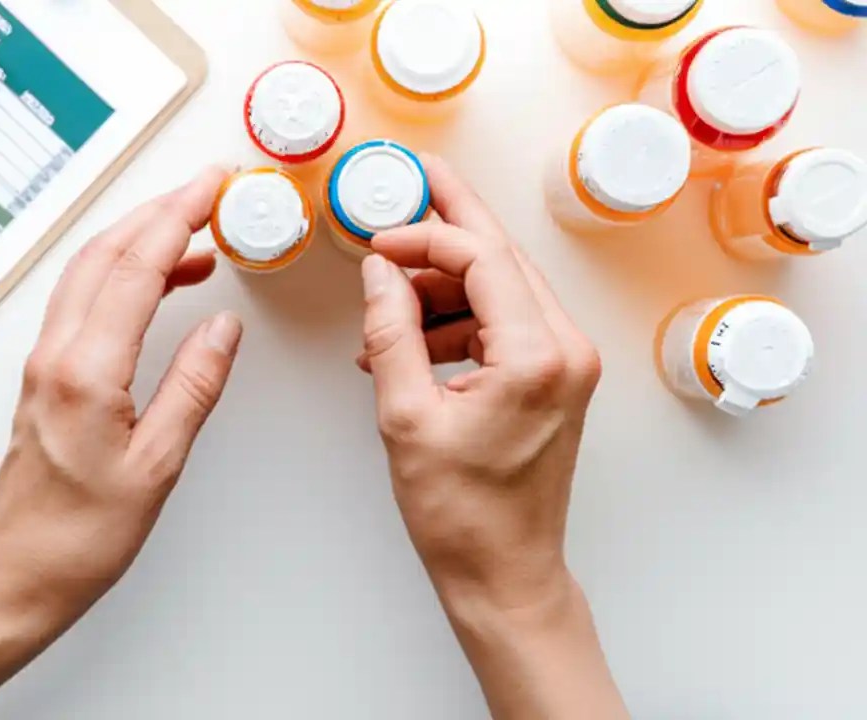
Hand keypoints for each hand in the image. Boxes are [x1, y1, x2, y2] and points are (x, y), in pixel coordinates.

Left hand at [0, 164, 241, 619]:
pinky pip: (83, 301)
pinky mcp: (44, 376)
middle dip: (159, 211)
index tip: (211, 186)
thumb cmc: (82, 535)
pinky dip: (122, 275)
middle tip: (207, 191)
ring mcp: (43, 362)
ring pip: (90, 272)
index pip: (137, 267)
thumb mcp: (158, 464)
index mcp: (86, 371)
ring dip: (139, 239)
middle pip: (107, 253)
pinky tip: (157, 285)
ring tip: (194, 235)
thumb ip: (193, 385)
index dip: (179, 217)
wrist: (21, 573)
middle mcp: (55, 354)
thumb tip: (223, 327)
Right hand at [358, 155, 625, 717]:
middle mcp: (566, 350)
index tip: (379, 235)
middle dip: (447, 226)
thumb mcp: (407, 417)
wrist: (504, 574)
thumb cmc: (463, 515)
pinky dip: (456, 322)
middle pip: (502, 259)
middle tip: (410, 184)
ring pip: (501, 289)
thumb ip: (391, 333)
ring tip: (386, 301)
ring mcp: (566, 364)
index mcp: (538, 356)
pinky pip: (503, 324)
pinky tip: (408, 340)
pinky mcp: (554, 379)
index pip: (483, 259)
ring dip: (443, 285)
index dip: (425, 237)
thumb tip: (379, 273)